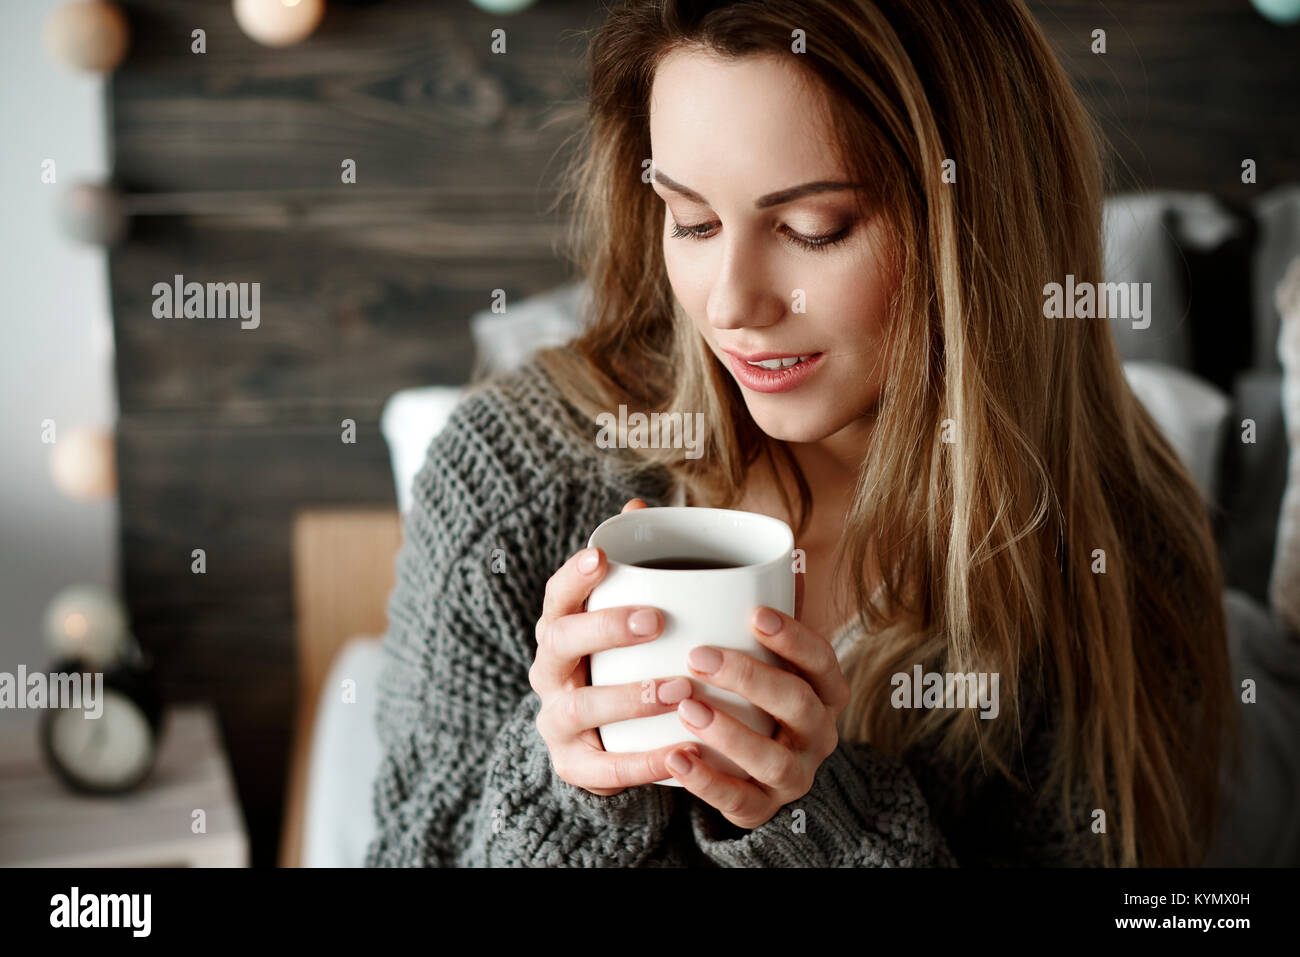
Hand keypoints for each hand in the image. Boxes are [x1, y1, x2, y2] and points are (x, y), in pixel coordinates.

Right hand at [530, 498, 700, 796]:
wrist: (601, 744)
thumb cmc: (620, 664)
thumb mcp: (624, 617)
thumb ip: (636, 567)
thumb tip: (638, 503)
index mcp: (560, 631)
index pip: (556, 598)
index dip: (573, 577)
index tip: (601, 555)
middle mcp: (549, 674)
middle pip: (559, 645)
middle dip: (604, 629)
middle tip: (655, 620)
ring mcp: (557, 723)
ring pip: (579, 708)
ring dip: (628, 697)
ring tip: (679, 688)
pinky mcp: (575, 767)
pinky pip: (604, 768)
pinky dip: (642, 762)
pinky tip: (679, 751)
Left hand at [667, 605, 850, 830]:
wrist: (742, 768)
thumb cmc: (746, 690)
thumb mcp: (757, 649)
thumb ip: (750, 600)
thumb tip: (715, 533)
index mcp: (824, 691)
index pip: (822, 660)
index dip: (794, 637)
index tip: (755, 613)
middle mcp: (818, 734)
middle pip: (798, 705)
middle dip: (750, 678)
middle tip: (698, 656)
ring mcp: (793, 776)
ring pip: (773, 759)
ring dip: (730, 733)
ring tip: (687, 708)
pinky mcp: (761, 808)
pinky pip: (739, 802)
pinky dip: (706, 782)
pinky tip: (674, 756)